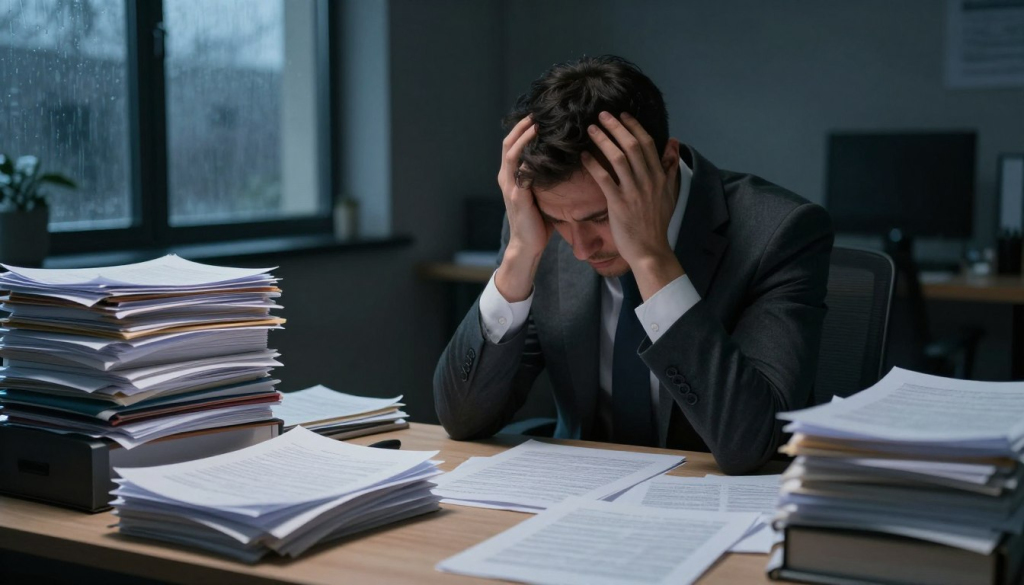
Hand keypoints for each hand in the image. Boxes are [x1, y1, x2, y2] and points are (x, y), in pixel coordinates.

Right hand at [495, 115, 552, 300]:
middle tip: (537, 112)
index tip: (537, 114)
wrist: (527, 246)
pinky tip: (543, 149)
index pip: (513, 144)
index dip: (522, 128)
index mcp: (511, 176)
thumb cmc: (538, 222)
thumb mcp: (541, 195)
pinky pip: (521, 172)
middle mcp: (506, 178)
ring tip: (538, 124)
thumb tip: (566, 163)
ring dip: (524, 137)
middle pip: (508, 142)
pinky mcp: (517, 196)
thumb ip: (546, 179)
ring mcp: (509, 186)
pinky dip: (529, 158)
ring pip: (512, 153)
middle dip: (522, 126)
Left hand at [580, 111, 683, 299]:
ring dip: (604, 140)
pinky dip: (594, 165)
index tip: (622, 115)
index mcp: (660, 176)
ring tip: (592, 129)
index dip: (634, 126)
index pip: (648, 144)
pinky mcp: (619, 204)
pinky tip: (584, 156)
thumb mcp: (670, 192)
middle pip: (633, 145)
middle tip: (602, 115)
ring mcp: (634, 192)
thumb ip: (670, 166)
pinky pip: (604, 179)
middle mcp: (649, 180)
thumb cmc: (656, 222)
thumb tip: (673, 141)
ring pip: (619, 158)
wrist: (650, 250)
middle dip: (617, 127)